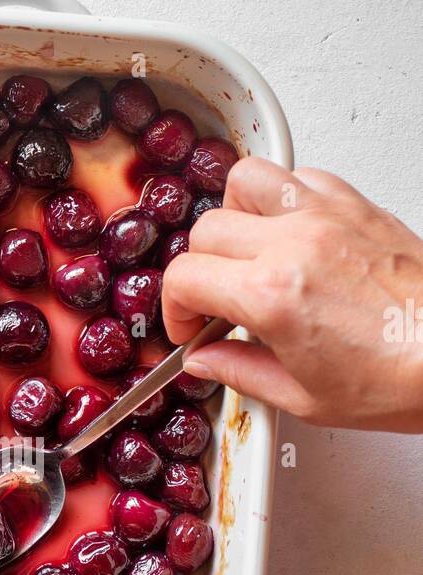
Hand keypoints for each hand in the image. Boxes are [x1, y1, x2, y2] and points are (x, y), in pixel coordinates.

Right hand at [162, 159, 422, 430]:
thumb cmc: (399, 377)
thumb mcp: (304, 397)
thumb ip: (240, 372)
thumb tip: (205, 360)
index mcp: (272, 294)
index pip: (185, 277)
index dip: (175, 309)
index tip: (191, 329)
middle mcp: (296, 243)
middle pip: (207, 229)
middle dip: (198, 271)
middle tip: (215, 305)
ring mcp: (327, 216)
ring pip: (245, 181)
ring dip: (233, 216)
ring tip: (245, 254)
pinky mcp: (356, 206)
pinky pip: (299, 177)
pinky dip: (283, 199)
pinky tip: (289, 235)